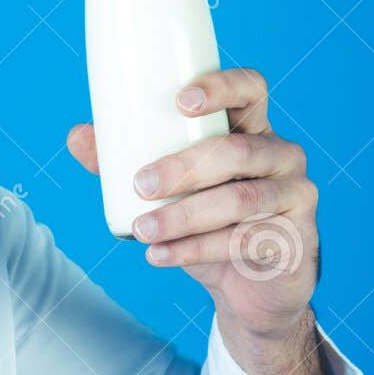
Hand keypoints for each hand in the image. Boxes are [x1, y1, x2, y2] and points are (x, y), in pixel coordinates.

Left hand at [66, 67, 318, 344]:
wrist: (253, 287)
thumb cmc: (209, 221)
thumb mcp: (170, 190)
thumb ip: (126, 162)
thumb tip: (77, 136)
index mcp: (251, 128)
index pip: (250, 89)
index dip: (221, 87)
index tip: (180, 101)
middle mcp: (280, 154)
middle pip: (237, 150)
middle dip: (184, 167)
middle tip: (141, 184)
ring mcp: (294, 195)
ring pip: (242, 199)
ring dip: (185, 215)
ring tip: (143, 229)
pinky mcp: (295, 238)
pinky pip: (246, 240)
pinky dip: (196, 250)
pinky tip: (161, 256)